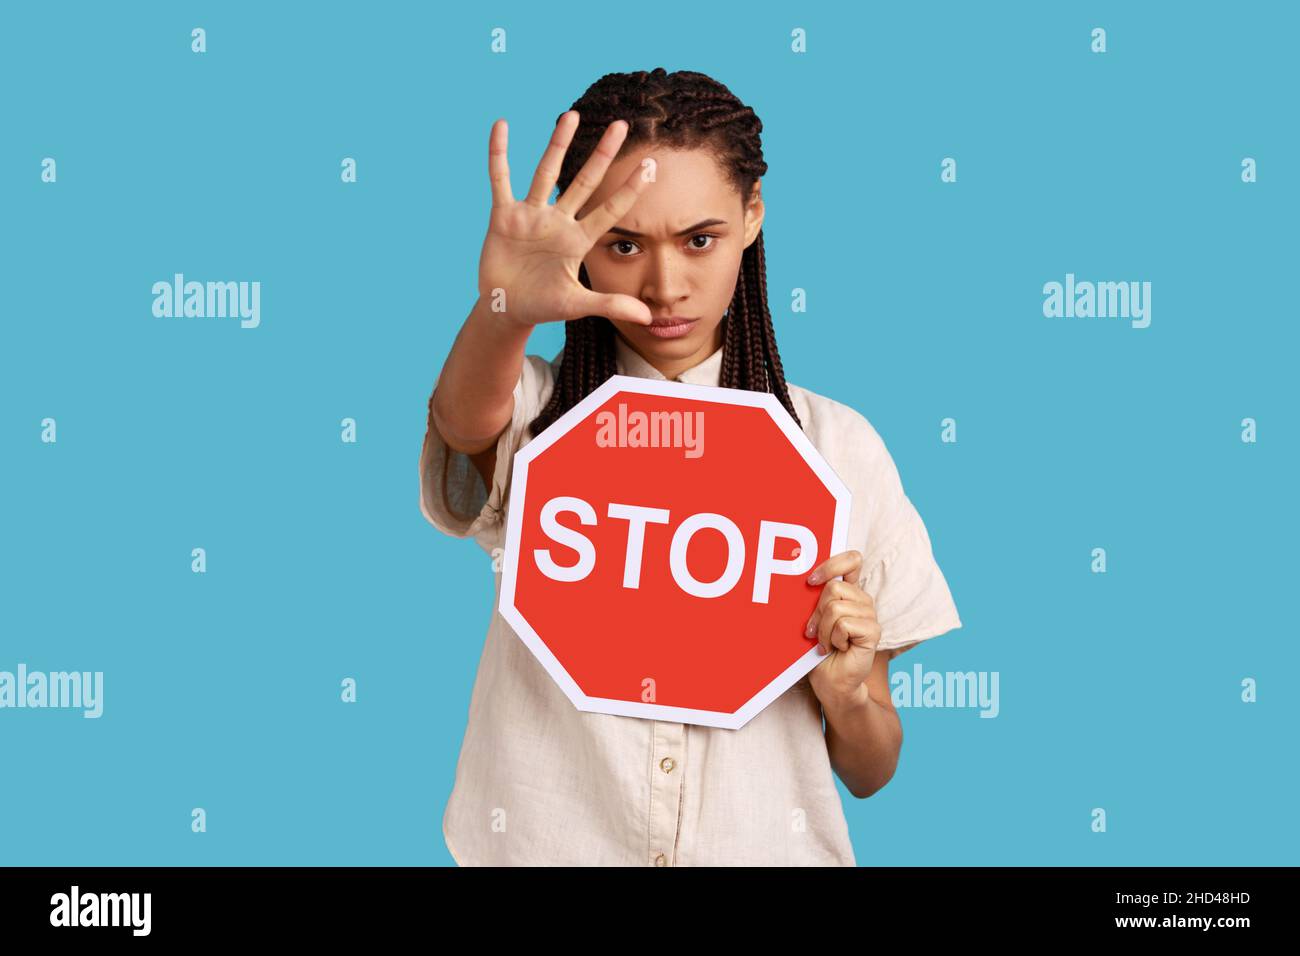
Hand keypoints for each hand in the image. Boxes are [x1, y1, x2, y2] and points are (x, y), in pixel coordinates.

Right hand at [478, 110, 655, 328]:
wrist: (506, 308)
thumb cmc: (543, 306)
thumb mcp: (577, 306)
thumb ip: (610, 305)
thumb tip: (647, 317)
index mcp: (578, 240)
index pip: (610, 211)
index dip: (630, 190)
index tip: (652, 167)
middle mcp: (558, 221)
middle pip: (585, 181)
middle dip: (602, 155)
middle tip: (622, 126)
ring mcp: (531, 216)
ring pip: (546, 173)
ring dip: (558, 144)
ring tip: (571, 115)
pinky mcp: (504, 216)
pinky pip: (500, 179)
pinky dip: (499, 153)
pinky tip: (501, 126)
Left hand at [803, 550, 881, 708]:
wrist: (831, 681)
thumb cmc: (820, 650)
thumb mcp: (813, 619)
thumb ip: (814, 599)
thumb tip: (805, 579)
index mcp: (849, 593)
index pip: (852, 560)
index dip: (832, 564)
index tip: (811, 580)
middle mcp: (862, 600)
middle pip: (834, 587)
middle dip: (816, 612)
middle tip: (814, 632)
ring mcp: (870, 615)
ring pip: (836, 608)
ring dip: (823, 630)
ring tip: (826, 643)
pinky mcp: (873, 631)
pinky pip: (844, 624)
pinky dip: (833, 638)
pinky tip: (838, 648)